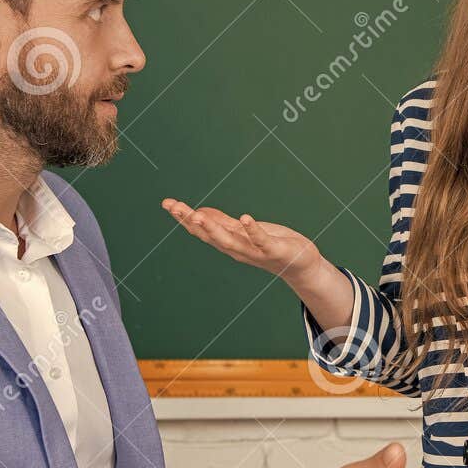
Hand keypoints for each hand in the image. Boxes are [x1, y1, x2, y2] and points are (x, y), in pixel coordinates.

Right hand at [162, 198, 321, 282]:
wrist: (299, 264)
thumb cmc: (270, 245)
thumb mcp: (242, 231)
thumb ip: (222, 223)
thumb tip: (198, 212)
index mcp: (228, 242)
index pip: (200, 230)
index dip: (183, 217)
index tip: (167, 203)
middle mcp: (236, 249)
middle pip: (209, 236)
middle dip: (191, 221)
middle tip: (175, 207)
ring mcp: (254, 251)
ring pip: (229, 241)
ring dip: (213, 229)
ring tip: (198, 214)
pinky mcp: (273, 250)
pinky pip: (261, 240)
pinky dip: (253, 230)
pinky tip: (245, 217)